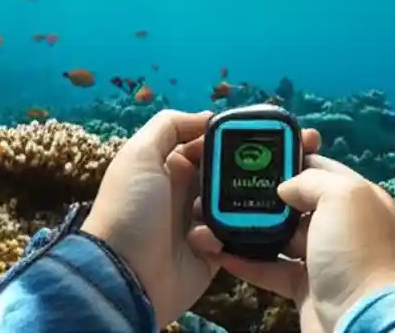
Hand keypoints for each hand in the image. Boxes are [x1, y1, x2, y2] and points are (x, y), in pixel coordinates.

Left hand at [82, 110, 320, 325]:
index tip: (258, 135)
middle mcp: (185, 191)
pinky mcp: (211, 254)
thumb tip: (207, 116)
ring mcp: (199, 224)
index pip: (206, 143)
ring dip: (235, 206)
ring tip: (236, 208)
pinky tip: (209, 243)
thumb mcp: (139, 156)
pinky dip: (224, 238)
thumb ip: (169, 126)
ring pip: (235, 205)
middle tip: (269, 169)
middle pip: (225, 173)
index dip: (228, 137)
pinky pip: (232, 238)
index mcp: (169, 166)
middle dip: (243, 171)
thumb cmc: (131, 210)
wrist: (124, 277)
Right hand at [211, 155, 394, 332]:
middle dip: (270, 195)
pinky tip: (222, 250)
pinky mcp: (305, 288)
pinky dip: (249, 262)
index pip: (323, 169)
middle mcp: (343, 227)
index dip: (294, 159)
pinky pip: (273, 269)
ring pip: (284, 237)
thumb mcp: (341, 197)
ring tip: (222, 215)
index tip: (259, 155)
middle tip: (234, 185)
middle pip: (301, 203)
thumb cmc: (353, 251)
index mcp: (360, 199)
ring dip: (256, 228)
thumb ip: (311, 180)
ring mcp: (323, 259)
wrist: (358, 320)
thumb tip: (284, 188)